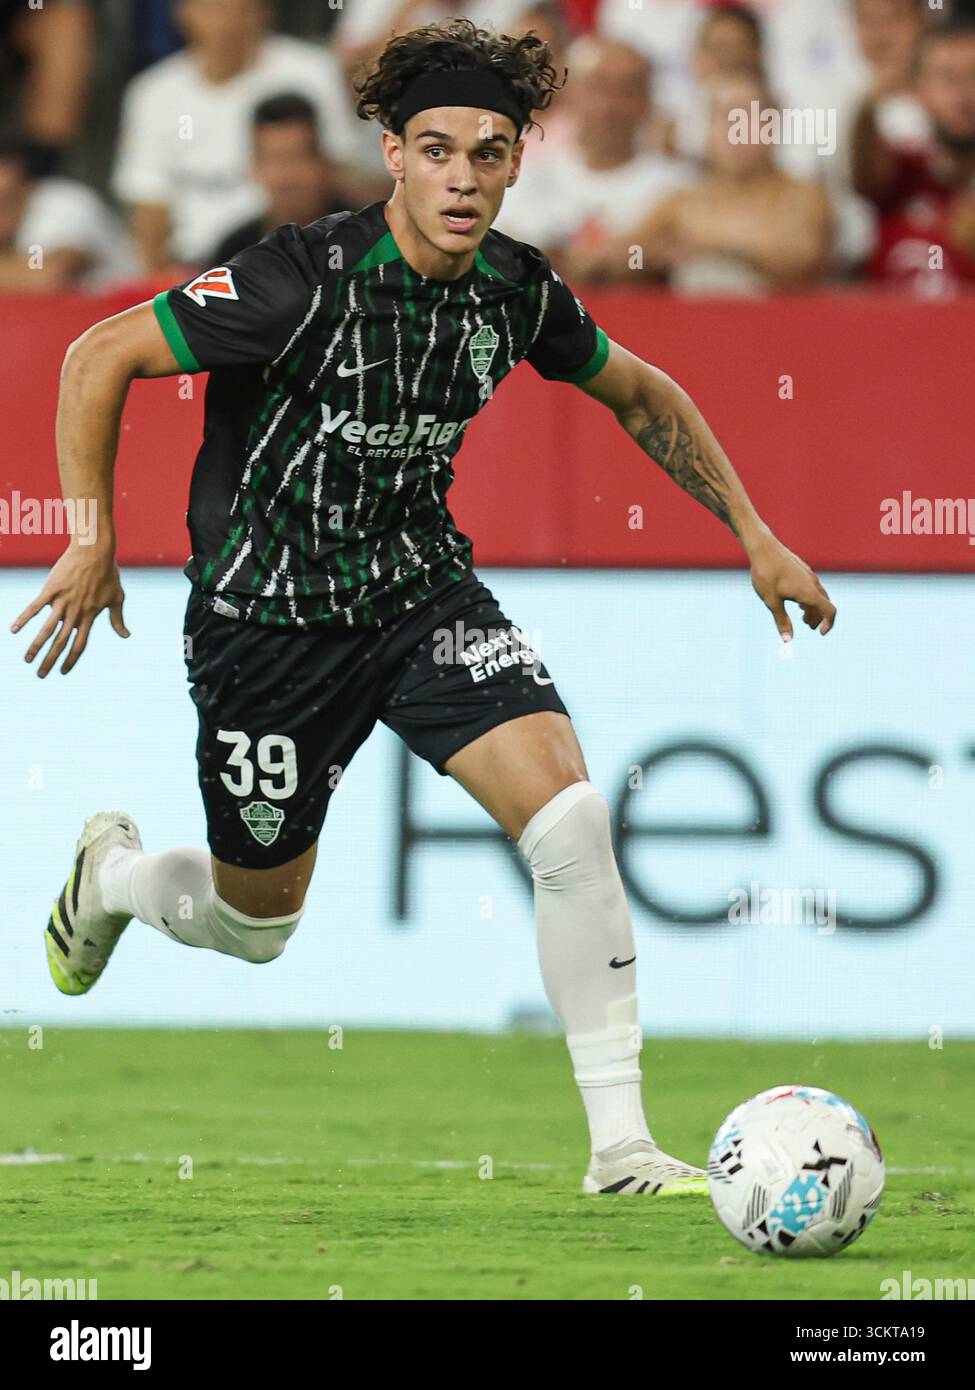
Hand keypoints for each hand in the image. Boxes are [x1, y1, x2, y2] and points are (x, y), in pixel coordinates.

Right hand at [10, 543, 129, 675]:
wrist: (94, 551)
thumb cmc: (107, 573)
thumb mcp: (117, 598)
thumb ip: (117, 619)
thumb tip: (126, 636)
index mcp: (90, 617)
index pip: (79, 645)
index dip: (70, 660)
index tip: (62, 672)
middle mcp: (75, 612)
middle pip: (61, 643)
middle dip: (50, 660)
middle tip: (40, 676)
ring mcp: (62, 601)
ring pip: (47, 629)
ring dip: (36, 646)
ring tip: (27, 660)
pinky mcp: (51, 590)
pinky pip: (34, 607)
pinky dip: (23, 619)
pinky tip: (13, 630)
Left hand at [747, 531, 835, 640]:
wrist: (763, 547)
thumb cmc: (766, 574)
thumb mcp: (772, 601)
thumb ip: (782, 621)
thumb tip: (787, 640)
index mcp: (809, 592)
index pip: (830, 611)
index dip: (829, 624)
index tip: (820, 633)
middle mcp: (813, 583)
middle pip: (824, 604)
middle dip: (818, 618)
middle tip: (809, 627)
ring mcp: (808, 575)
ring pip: (817, 595)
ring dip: (813, 609)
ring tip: (803, 618)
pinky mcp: (802, 569)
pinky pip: (811, 587)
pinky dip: (808, 598)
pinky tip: (797, 601)